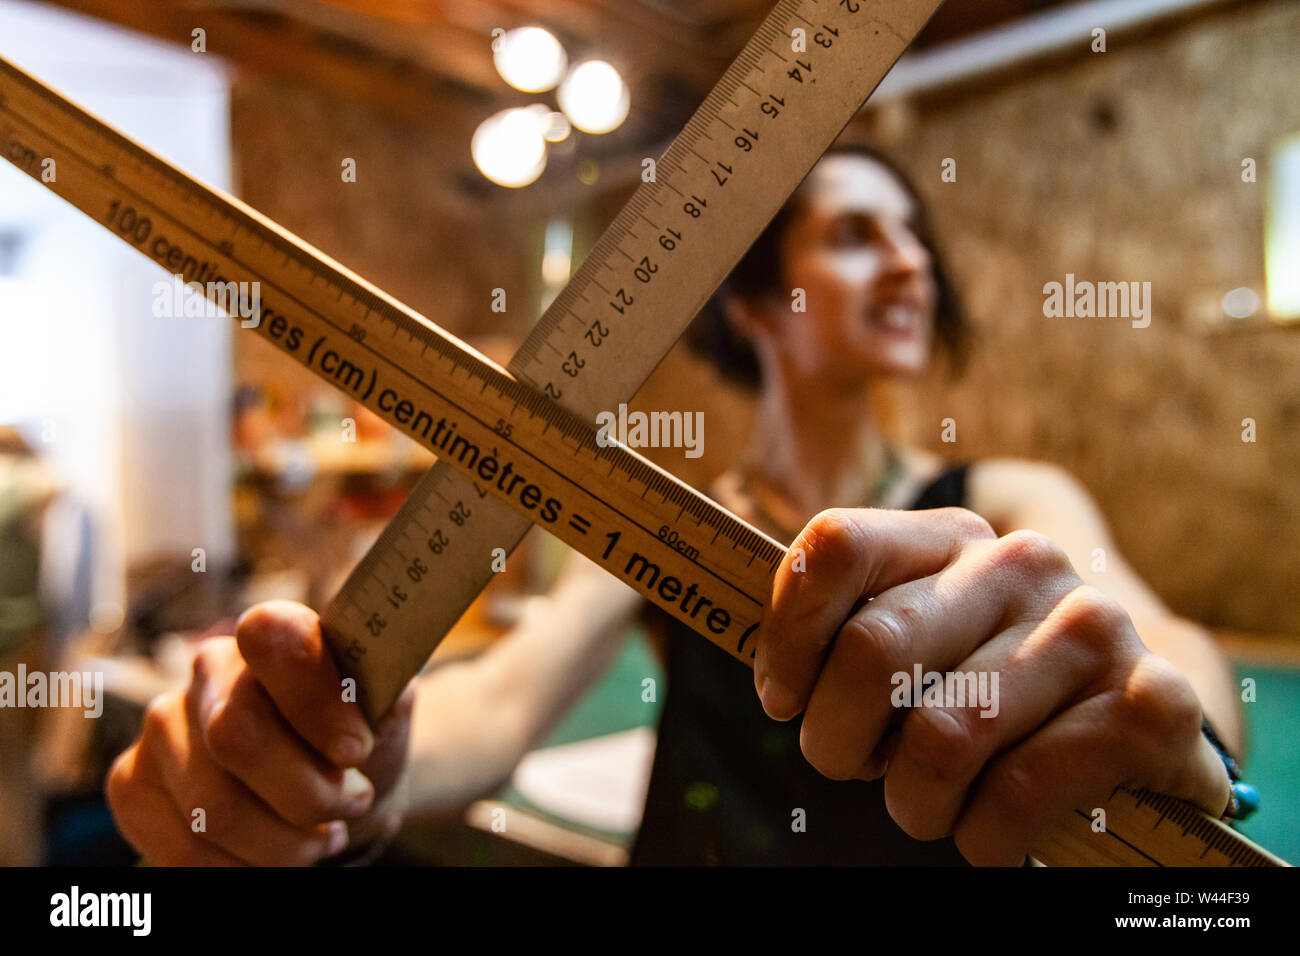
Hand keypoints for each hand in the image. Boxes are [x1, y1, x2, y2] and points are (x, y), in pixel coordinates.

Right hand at [107, 601, 413, 864]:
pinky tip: (276, 853)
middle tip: (350, 804)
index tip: (356, 751)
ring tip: (321, 836)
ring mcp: (162, 724)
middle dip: (308, 792)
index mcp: (273, 634)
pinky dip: (243, 867)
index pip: (272, 638)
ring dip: (285, 843)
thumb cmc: (360, 735)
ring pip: (214, 808)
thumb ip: (384, 691)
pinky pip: (182, 848)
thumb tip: (373, 707)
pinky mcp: (131, 782)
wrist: (337, 779)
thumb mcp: (389, 705)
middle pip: (237, 736)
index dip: (314, 700)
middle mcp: (208, 668)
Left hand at [753, 508, 1230, 865]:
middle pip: (873, 650)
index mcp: (953, 540)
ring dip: (913, 804)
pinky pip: (1016, 793)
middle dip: (837, 740)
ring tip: (930, 806)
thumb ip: (842, 631)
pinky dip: (985, 839)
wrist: (1135, 737)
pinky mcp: (1149, 705)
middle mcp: (1024, 564)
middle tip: (857, 768)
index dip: (787, 633)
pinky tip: (993, 833)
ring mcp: (1093, 627)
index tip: (784, 699)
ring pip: (941, 739)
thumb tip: (742, 660)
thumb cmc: (988, 697)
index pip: (836, 546)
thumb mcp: (915, 645)